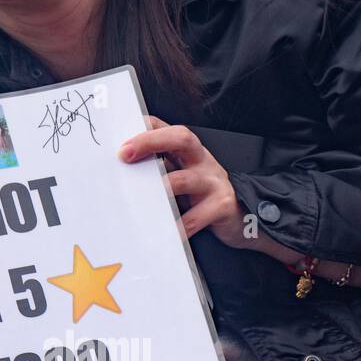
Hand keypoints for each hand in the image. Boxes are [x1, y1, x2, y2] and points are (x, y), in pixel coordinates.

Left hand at [119, 116, 244, 247]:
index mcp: (188, 150)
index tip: (119, 142)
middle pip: (182, 138)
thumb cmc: (200, 194)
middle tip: (125, 155)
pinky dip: (178, 226)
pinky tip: (164, 232)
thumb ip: (157, 167)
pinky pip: (196, 217)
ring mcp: (214, 181)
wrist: (241, 217)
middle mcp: (202, 160)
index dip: (144, 129)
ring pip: (185, 179)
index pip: (166, 127)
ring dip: (160, 188)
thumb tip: (119, 166)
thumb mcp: (180, 174)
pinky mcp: (223, 206)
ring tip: (139, 199)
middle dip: (151, 142)